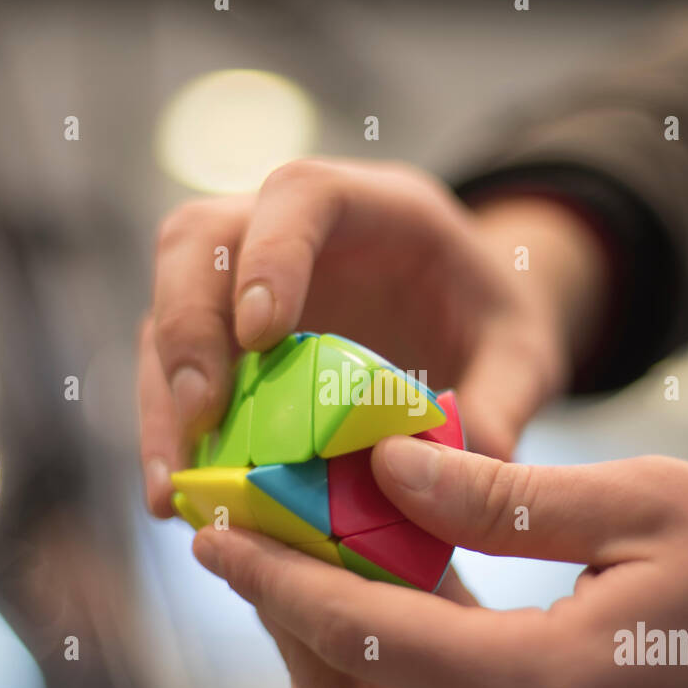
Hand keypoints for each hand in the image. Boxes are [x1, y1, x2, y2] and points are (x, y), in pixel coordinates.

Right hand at [138, 158, 609, 515]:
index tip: (261, 334)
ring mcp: (246, 277)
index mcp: (376, 208)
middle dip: (188, 326)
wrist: (470, 317)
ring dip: (162, 394)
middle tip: (201, 417)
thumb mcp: (525, 354)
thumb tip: (460, 475)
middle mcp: (291, 229)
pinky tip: (182, 495)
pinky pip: (175, 365)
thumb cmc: (495, 320)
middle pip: (200, 239)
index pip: (301, 192)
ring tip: (176, 487)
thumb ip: (503, 403)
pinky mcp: (227, 332)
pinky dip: (171, 427)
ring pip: (168, 305)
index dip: (271, 252)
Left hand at [190, 438, 687, 687]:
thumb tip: (385, 466)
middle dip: (292, 641)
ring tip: (346, 568)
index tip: (214, 532)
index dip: (276, 580)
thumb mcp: (646, 501)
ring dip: (340, 675)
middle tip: (281, 547)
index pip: (364, 641)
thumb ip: (501, 495)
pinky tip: (418, 601)